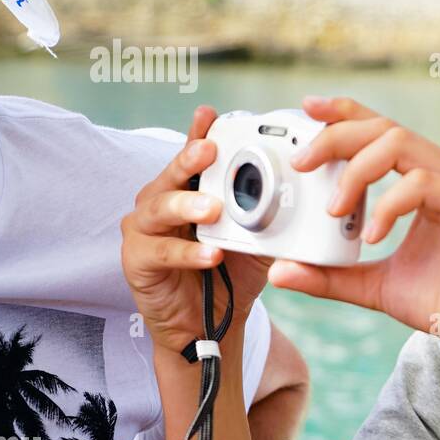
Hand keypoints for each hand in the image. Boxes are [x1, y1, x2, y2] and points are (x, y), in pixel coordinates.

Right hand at [121, 106, 272, 355]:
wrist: (208, 324)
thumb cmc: (230, 273)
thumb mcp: (257, 239)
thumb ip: (271, 216)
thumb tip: (304, 194)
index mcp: (189, 190)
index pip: (194, 157)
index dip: (199, 134)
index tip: (209, 115)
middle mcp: (161, 202)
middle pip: (171, 174)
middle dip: (189, 160)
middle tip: (209, 151)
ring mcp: (144, 230)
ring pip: (159, 208)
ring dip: (187, 205)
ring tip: (213, 209)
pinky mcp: (136, 260)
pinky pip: (161, 252)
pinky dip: (187, 253)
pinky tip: (210, 255)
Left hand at [268, 96, 439, 364]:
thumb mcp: (372, 285)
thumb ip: (330, 275)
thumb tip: (280, 272)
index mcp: (425, 179)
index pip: (380, 129)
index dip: (344, 113)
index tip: (306, 110)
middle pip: (383, 127)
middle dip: (337, 137)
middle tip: (303, 164)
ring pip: (399, 144)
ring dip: (357, 171)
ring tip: (334, 209)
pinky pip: (422, 183)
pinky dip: (388, 205)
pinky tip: (371, 236)